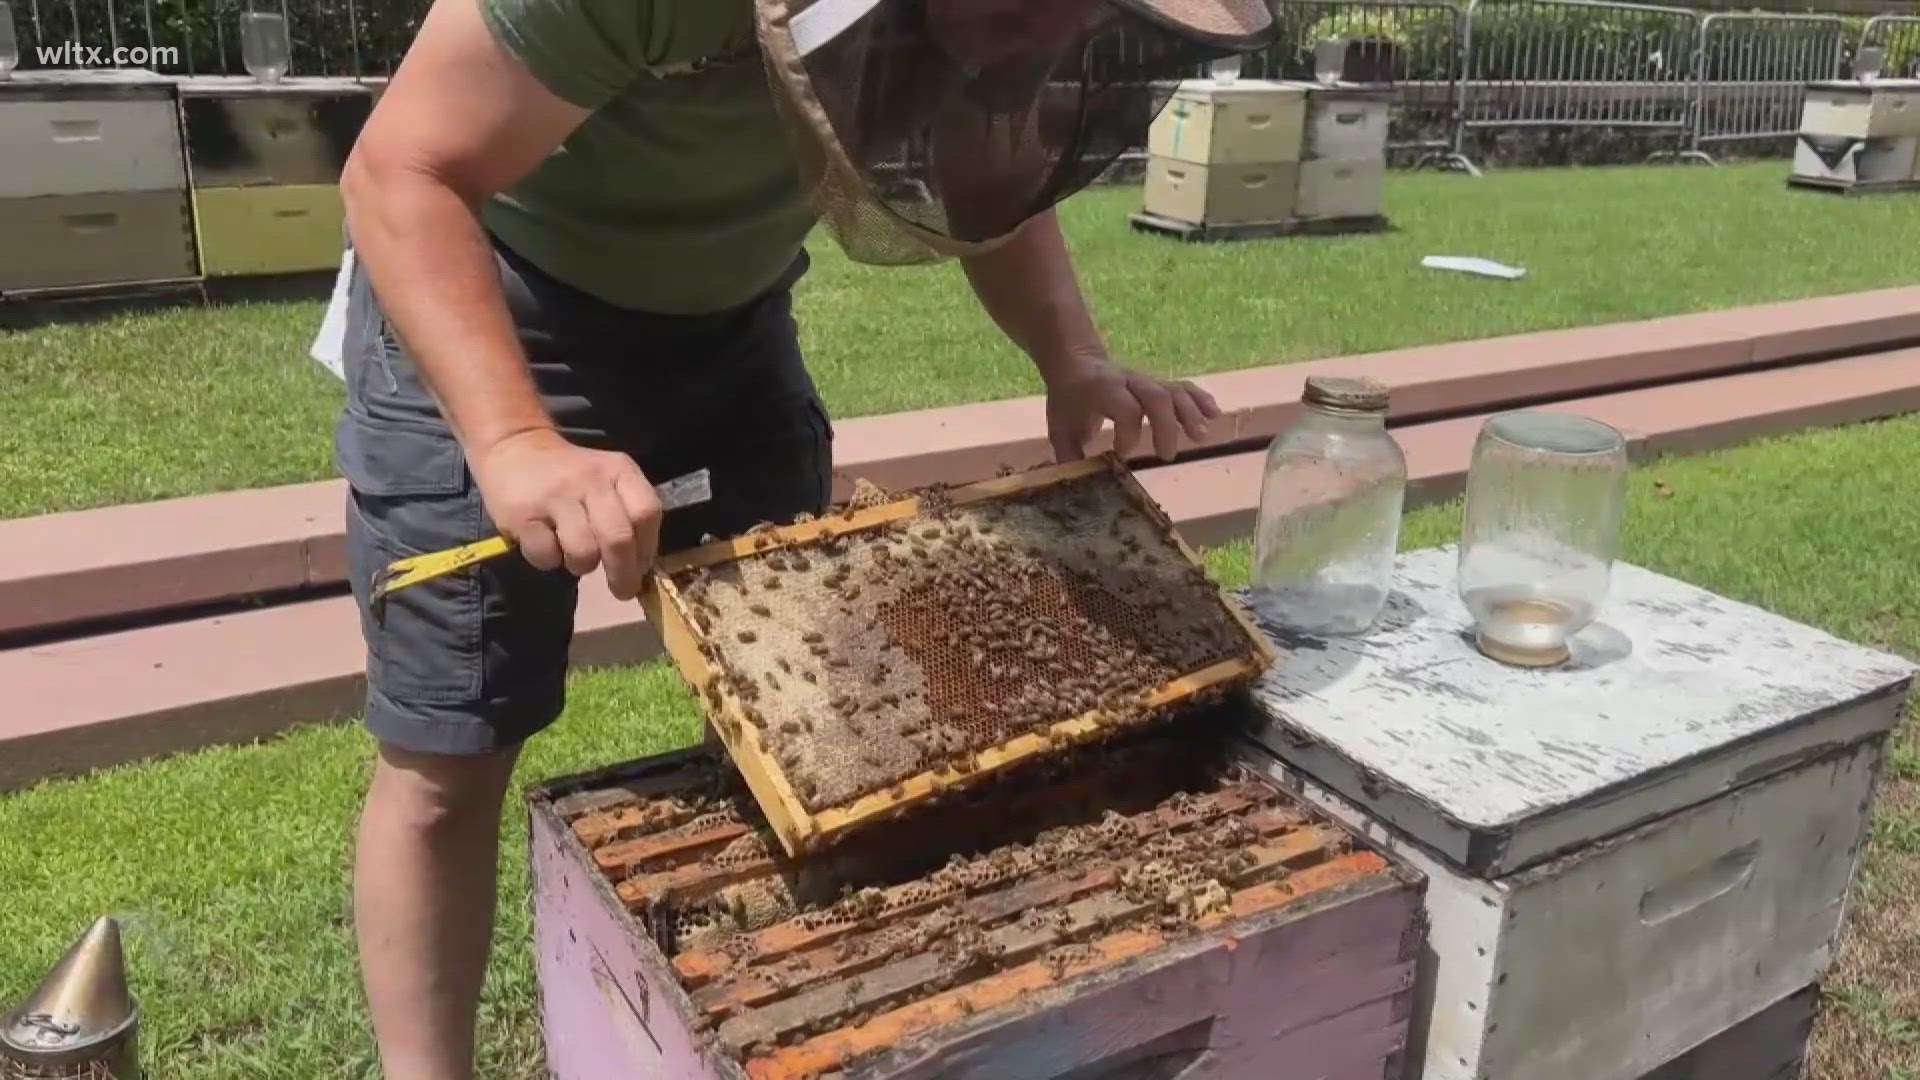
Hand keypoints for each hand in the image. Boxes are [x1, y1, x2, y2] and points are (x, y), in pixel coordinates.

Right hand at [468, 428, 660, 599]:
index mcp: (618, 470)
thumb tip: (640, 568)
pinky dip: (549, 561)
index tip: (641, 568)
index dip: (647, 548)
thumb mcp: (607, 480)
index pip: (647, 513)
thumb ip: (627, 515)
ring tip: (574, 556)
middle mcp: (590, 480)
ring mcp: (555, 496)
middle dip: (624, 574)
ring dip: (583, 565)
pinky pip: (547, 556)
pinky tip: (546, 545)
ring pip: (584, 552)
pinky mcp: (523, 515)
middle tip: (622, 591)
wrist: (514, 448)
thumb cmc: (570, 475)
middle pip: (619, 538)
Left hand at [1042, 354, 1220, 462]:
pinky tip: (1215, 415)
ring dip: (1190, 413)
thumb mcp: (1059, 427)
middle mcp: (1127, 382)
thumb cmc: (1068, 399)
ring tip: (1201, 437)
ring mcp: (1145, 381)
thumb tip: (1076, 490)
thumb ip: (1069, 457)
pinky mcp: (1157, 383)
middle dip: (1166, 427)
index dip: (1128, 433)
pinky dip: (1200, 399)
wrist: (1075, 362)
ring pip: (1173, 390)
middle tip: (1167, 456)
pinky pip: (1182, 387)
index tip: (1121, 454)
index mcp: (1101, 390)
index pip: (1125, 407)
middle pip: (1156, 397)